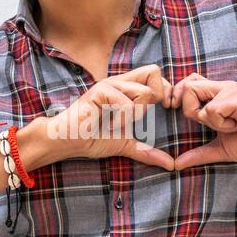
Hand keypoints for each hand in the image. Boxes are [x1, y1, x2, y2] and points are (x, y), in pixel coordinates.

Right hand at [49, 63, 175, 169]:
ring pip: (144, 92)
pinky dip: (121, 120)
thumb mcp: (126, 145)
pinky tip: (107, 125)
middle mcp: (120, 81)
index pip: (156, 75)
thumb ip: (148, 152)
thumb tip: (171, 165)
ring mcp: (109, 84)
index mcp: (127, 88)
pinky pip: (127, 105)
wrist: (65, 141)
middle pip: (154, 71)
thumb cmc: (91, 139)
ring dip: (135, 115)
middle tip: (141, 116)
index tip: (162, 110)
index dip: (165, 91)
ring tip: (116, 124)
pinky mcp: (100, 91)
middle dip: (157, 96)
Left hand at [169, 73, 236, 169]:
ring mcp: (230, 91)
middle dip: (188, 109)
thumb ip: (198, 154)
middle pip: (187, 85)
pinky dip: (221, 124)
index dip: (178, 95)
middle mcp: (222, 88)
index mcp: (216, 95)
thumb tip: (176, 164)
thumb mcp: (218, 149)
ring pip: (196, 95)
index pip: (189, 82)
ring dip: (208, 120)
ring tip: (230, 126)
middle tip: (207, 123)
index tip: (182, 114)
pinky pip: (213, 109)